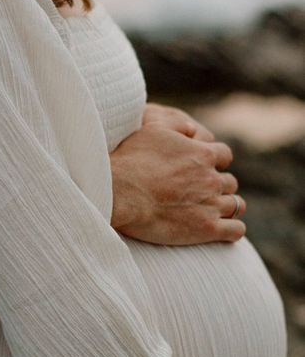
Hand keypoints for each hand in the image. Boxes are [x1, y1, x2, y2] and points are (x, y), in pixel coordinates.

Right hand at [109, 103, 245, 244]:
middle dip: (218, 186)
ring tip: (212, 211)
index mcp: (203, 154)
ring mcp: (212, 204)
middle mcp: (212, 179)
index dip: (214, 161)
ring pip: (237, 205)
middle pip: (229, 182)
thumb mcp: (153, 129)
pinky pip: (236, 231)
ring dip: (227, 206)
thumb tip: (192, 128)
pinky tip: (221, 231)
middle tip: (201, 192)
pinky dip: (232, 230)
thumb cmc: (131, 160)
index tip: (203, 168)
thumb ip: (177, 125)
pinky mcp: (207, 229)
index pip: (224, 155)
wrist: (120, 193)